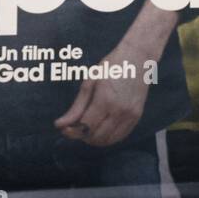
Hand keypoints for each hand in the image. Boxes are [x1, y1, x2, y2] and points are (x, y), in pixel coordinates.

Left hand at [54, 2, 176, 145]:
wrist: (139, 57)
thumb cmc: (113, 65)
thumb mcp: (90, 81)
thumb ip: (76, 107)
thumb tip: (59, 124)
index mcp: (105, 100)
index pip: (85, 127)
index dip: (72, 132)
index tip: (65, 128)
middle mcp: (119, 111)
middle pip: (96, 137)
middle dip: (82, 136)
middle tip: (76, 127)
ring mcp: (130, 115)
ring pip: (108, 140)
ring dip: (95, 139)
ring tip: (89, 128)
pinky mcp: (137, 116)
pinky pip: (121, 136)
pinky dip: (109, 137)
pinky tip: (102, 128)